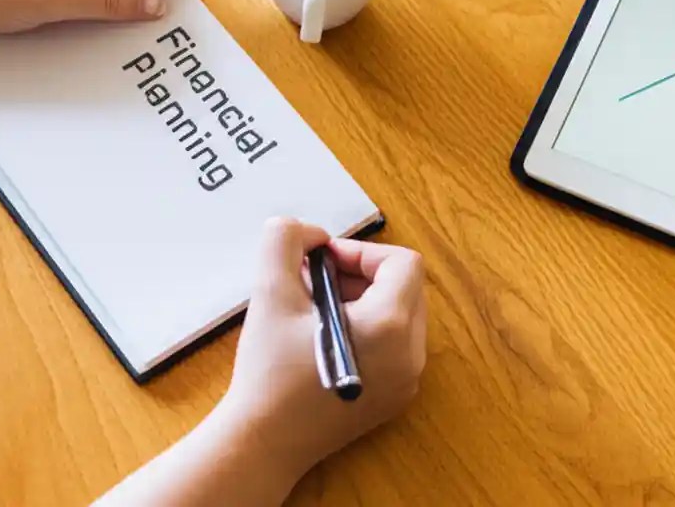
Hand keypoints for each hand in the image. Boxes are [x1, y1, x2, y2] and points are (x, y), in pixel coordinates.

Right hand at [220, 218, 426, 480]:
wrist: (264, 442)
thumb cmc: (269, 373)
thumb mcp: (270, 292)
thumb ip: (285, 241)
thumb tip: (310, 233)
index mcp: (390, 327)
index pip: (401, 263)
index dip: (361, 251)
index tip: (322, 262)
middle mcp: (410, 355)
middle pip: (404, 288)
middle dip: (361, 274)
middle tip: (315, 281)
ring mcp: (406, 381)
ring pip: (399, 316)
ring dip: (362, 300)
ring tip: (314, 309)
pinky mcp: (393, 399)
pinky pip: (394, 347)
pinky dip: (366, 330)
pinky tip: (322, 338)